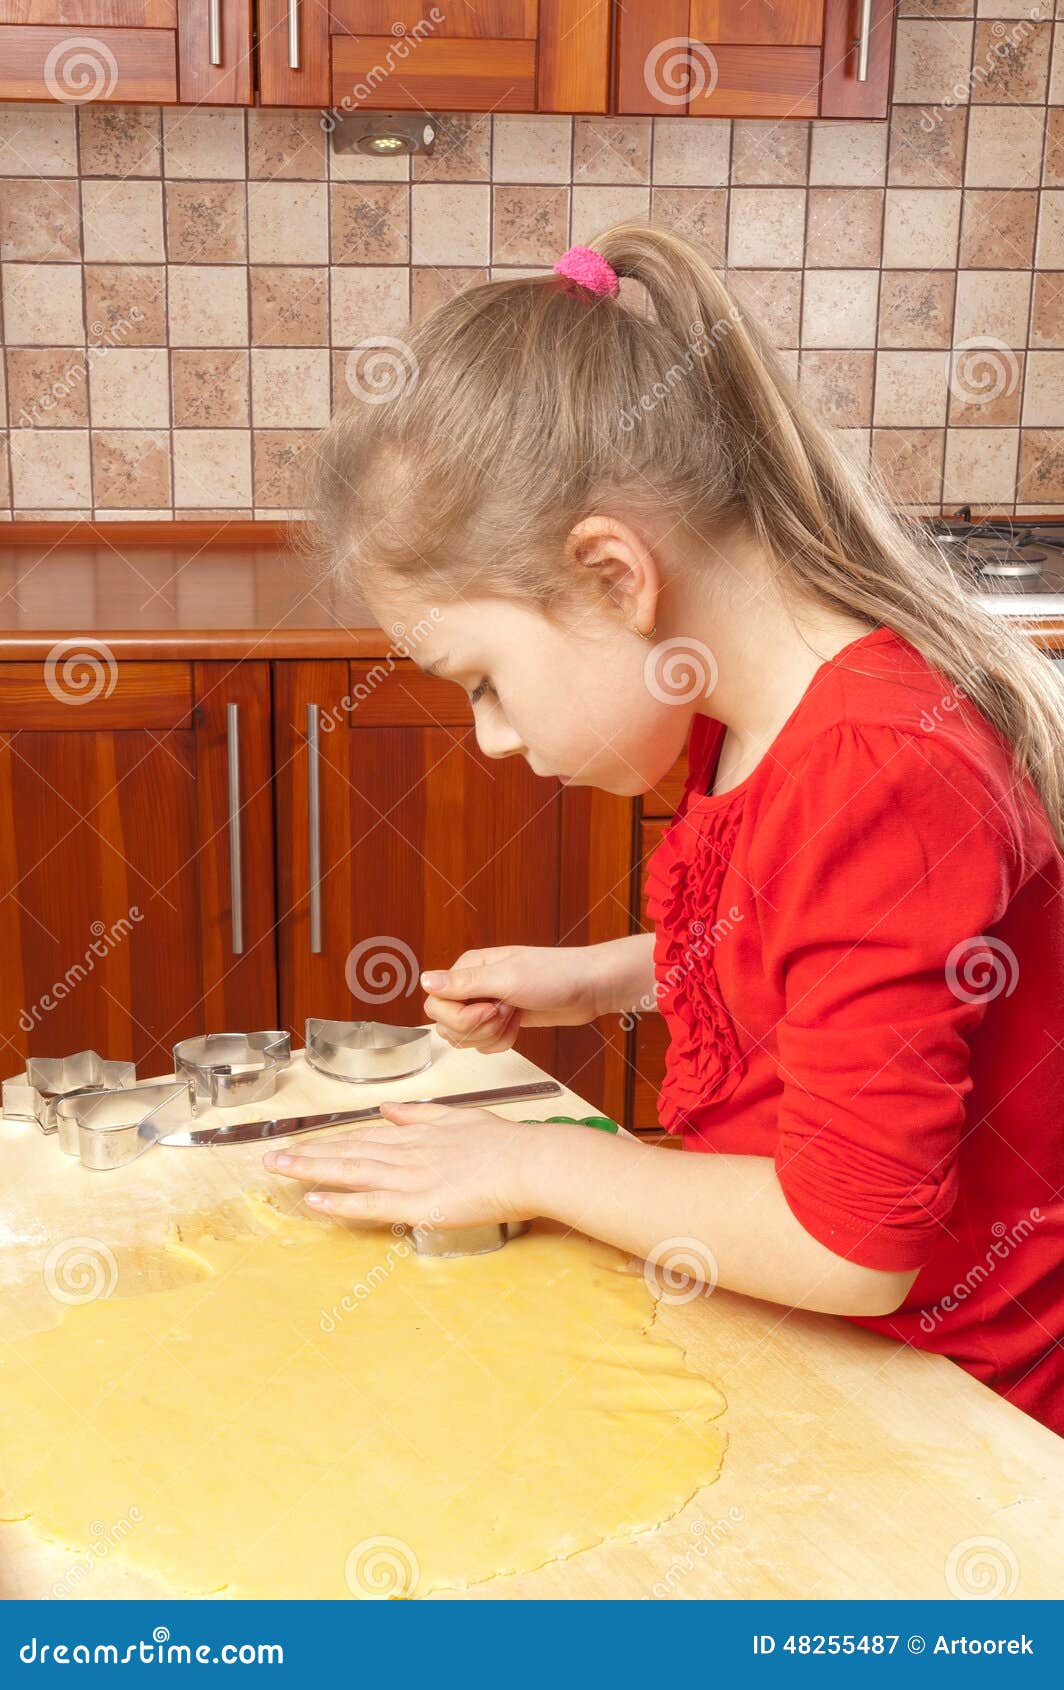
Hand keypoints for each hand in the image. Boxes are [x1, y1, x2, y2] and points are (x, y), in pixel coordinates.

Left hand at [262, 1101, 546, 1228]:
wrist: (528, 1161)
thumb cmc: (503, 1143)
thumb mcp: (458, 1117)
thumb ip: (421, 1115)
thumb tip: (389, 1110)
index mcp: (416, 1135)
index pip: (362, 1139)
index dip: (329, 1143)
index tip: (300, 1144)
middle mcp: (405, 1153)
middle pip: (348, 1153)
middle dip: (308, 1155)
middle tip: (271, 1159)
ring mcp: (410, 1178)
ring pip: (351, 1172)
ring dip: (312, 1171)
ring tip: (279, 1172)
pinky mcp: (419, 1203)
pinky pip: (371, 1203)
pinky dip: (341, 1201)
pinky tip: (315, 1199)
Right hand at [420, 945, 602, 1053]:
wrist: (589, 988)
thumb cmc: (555, 975)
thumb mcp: (508, 978)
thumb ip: (463, 983)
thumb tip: (424, 980)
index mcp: (468, 969)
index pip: (435, 1003)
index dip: (459, 1017)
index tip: (489, 1010)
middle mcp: (473, 986)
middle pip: (446, 1024)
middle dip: (477, 1029)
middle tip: (505, 1013)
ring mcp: (486, 1004)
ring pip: (465, 1038)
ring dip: (491, 1036)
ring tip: (514, 1017)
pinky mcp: (500, 1021)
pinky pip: (483, 1044)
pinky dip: (501, 1042)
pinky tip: (518, 1026)